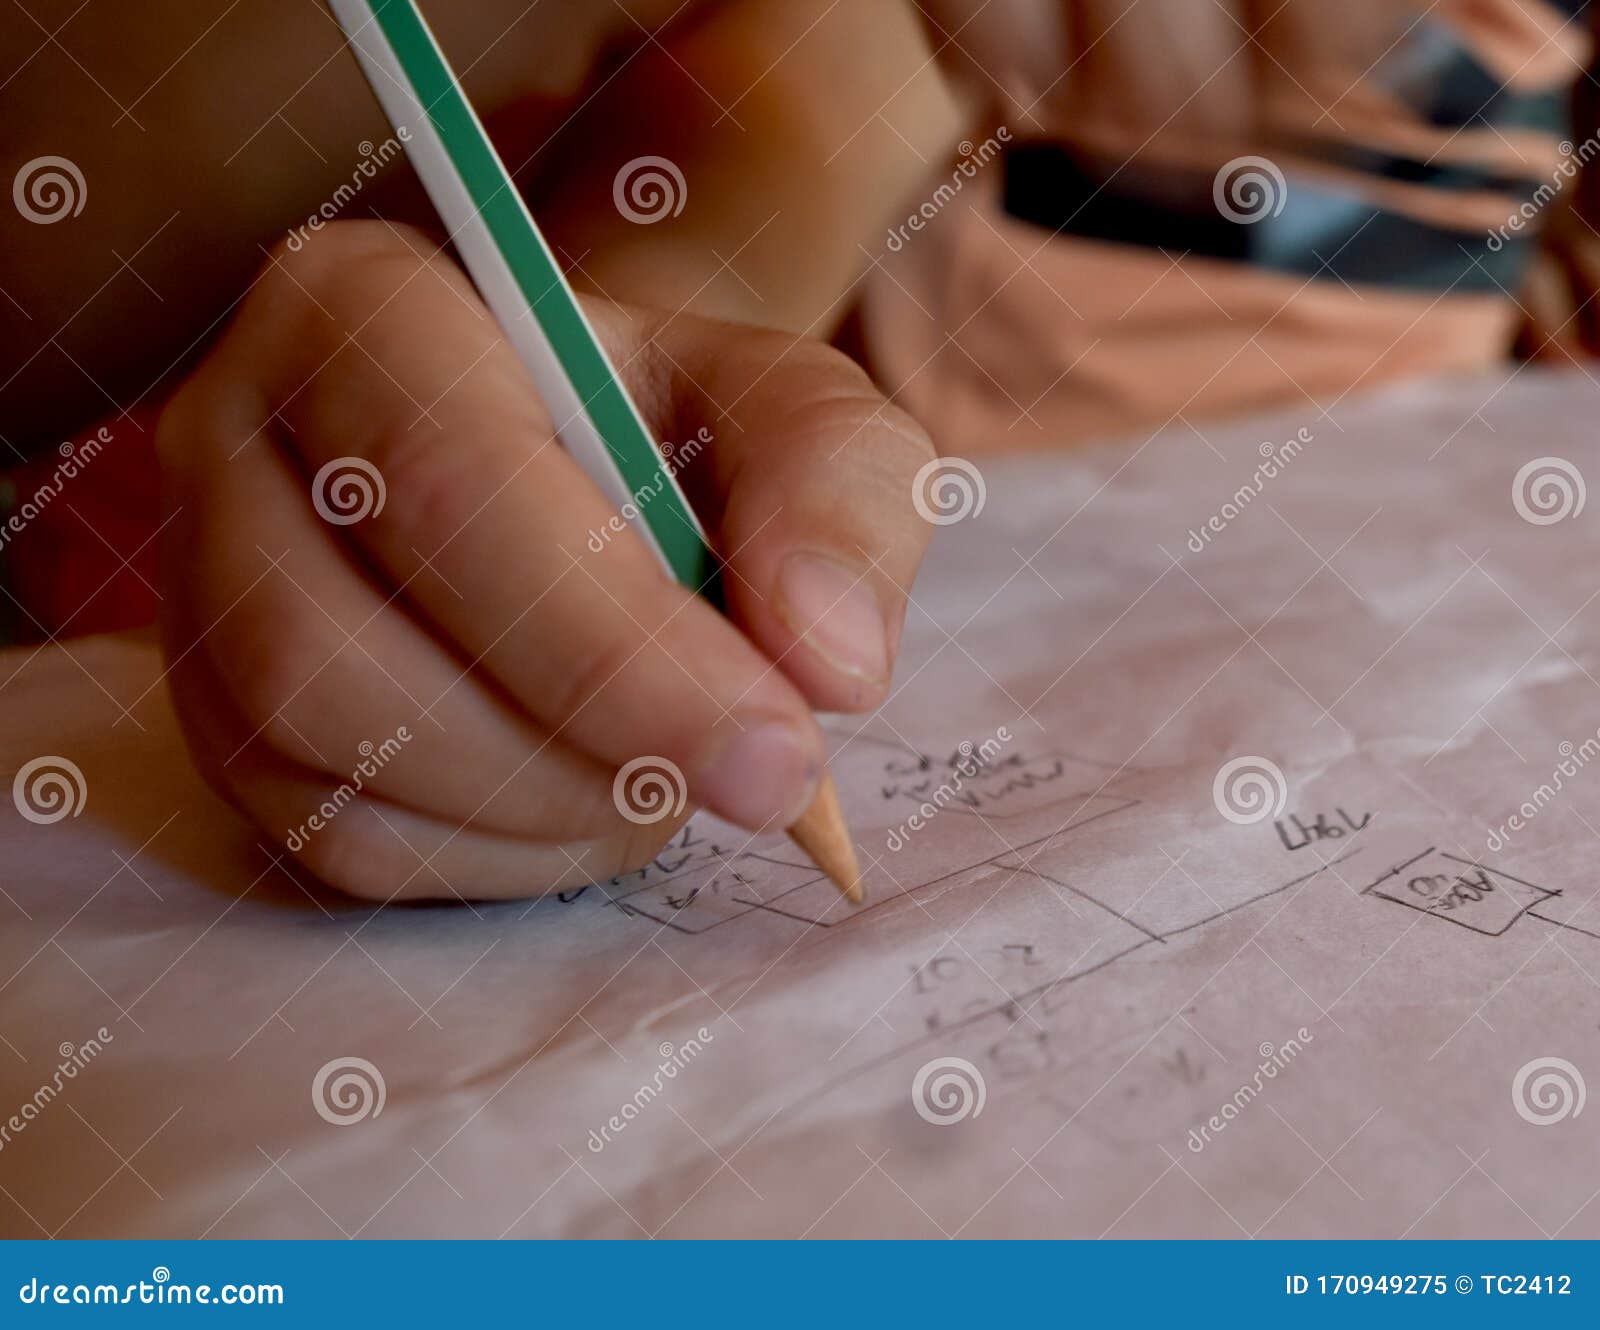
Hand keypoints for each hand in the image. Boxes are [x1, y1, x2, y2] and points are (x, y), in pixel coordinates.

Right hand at [156, 222, 934, 901]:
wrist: (580, 473)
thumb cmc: (673, 431)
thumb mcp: (791, 412)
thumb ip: (838, 492)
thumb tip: (826, 665)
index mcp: (362, 312)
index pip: (451, 486)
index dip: (616, 645)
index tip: (780, 751)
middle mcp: (237, 446)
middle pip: (338, 651)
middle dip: (578, 746)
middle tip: (756, 781)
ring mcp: (204, 599)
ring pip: (332, 763)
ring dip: (548, 803)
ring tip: (670, 762)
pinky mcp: (225, 730)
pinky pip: (346, 844)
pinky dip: (507, 851)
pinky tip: (587, 790)